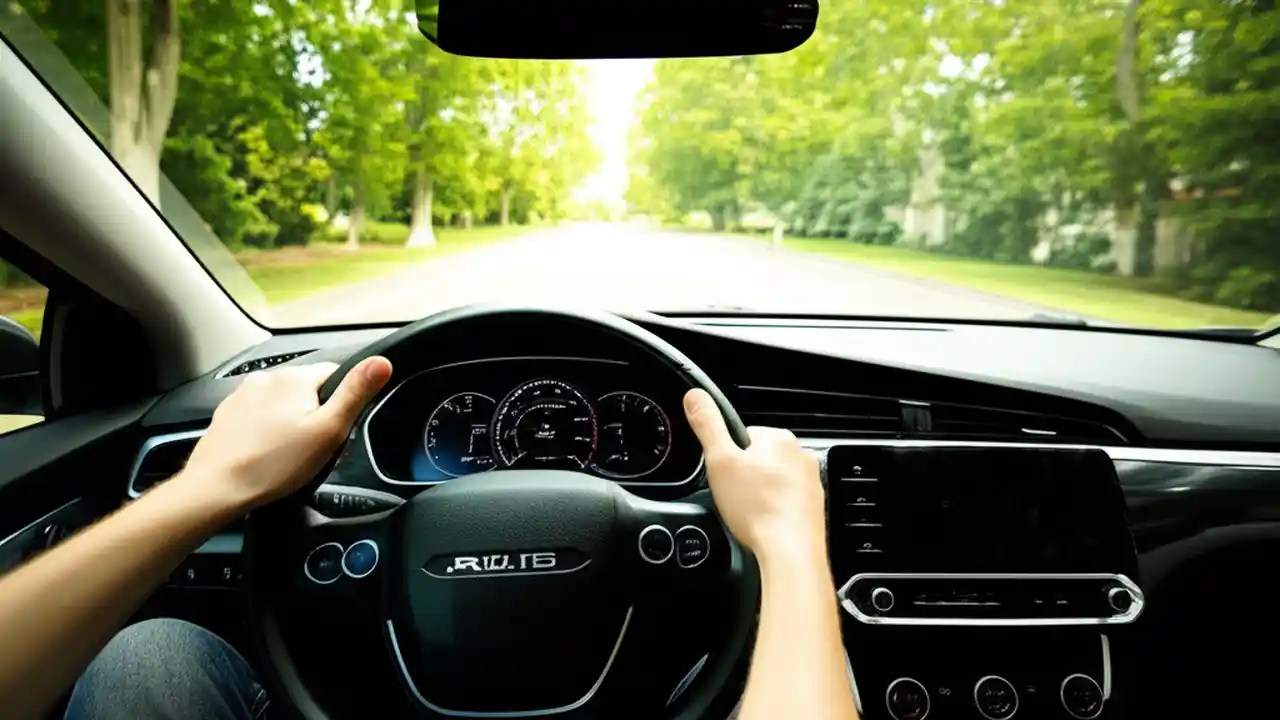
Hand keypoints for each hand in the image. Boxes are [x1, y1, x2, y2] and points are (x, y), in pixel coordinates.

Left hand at [178, 357, 392, 510]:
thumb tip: (382, 361)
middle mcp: (266, 378)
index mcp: (295, 377)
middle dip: (314, 414)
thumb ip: (356, 393)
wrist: (216, 488)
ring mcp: (242, 395)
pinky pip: (257, 417)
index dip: (342, 404)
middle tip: (314, 449)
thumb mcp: (328, 431)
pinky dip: (265, 432)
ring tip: (287, 455)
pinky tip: (265, 455)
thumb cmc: (275, 464)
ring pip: (281, 404)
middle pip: (308, 390)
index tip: (336, 431)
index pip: (336, 375)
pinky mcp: (226, 415)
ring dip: (289, 422)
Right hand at [683, 389, 824, 562]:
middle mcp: (801, 455)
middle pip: (759, 459)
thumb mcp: (720, 460)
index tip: (725, 476)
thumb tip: (696, 396)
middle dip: (745, 476)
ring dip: (760, 494)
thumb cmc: (757, 508)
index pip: (743, 437)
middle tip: (735, 497)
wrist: (789, 551)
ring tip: (750, 513)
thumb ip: (707, 425)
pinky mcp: (813, 505)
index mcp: (779, 438)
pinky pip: (786, 501)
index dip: (728, 457)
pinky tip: (766, 524)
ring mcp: (811, 481)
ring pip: (773, 481)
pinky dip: (775, 510)